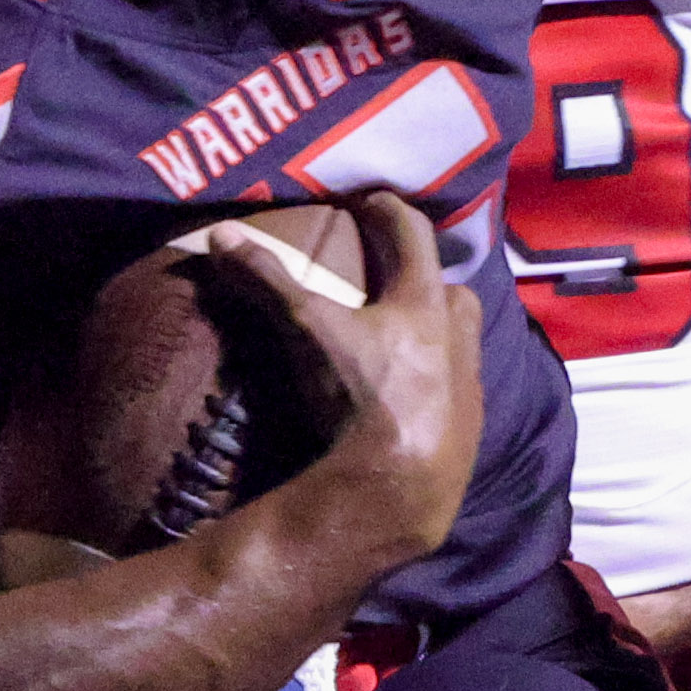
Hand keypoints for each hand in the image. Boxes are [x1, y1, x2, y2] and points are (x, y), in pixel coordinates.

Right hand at [201, 196, 485, 563]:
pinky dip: (435, 385)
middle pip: (453, 291)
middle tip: (391, 281)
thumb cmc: (358, 396)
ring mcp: (469, 388)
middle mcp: (457, 338)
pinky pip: (457, 393)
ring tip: (398, 342)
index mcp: (424, 303)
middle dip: (425, 281)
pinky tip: (407, 399)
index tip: (369, 202)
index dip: (388, 211)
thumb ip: (267, 281)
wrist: (399, 488)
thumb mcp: (307, 331)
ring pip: (461, 343)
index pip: (413, 234)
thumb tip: (221, 234)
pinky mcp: (469, 433)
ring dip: (436, 334)